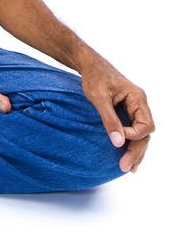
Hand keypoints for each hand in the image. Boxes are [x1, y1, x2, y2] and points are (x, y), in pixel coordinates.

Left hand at [80, 56, 154, 172]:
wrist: (89, 65)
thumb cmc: (94, 77)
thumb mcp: (99, 98)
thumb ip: (109, 119)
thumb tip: (118, 142)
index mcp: (137, 98)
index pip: (145, 124)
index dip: (134, 135)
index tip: (118, 139)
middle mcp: (139, 104)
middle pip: (145, 133)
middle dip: (136, 150)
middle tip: (125, 167)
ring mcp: (133, 109)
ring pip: (140, 134)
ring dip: (135, 151)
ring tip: (129, 168)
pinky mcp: (126, 112)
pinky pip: (132, 130)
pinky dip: (130, 144)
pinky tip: (127, 157)